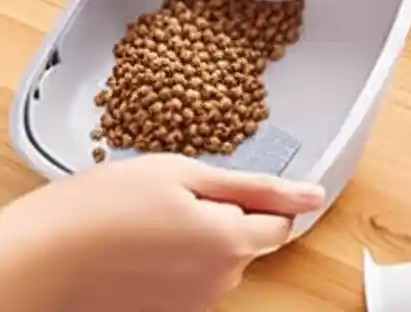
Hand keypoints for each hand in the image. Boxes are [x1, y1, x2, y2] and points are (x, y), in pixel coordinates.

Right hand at [0, 154, 325, 311]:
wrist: (37, 259)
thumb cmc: (100, 208)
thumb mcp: (183, 174)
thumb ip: (256, 187)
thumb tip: (313, 194)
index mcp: (232, 240)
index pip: (281, 223)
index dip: (255, 200)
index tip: (221, 189)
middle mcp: (221, 282)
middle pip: (247, 244)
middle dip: (224, 220)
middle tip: (171, 200)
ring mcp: (193, 305)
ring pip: (217, 265)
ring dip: (196, 244)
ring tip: (146, 225)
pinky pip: (187, 286)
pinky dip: (172, 268)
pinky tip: (136, 252)